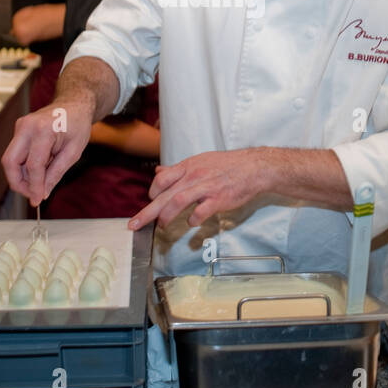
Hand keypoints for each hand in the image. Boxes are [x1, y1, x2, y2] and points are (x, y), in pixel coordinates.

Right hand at [0, 97, 93, 204]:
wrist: (74, 104)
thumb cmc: (77, 124)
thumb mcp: (74, 152)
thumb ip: (56, 173)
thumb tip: (42, 193)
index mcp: (43, 130)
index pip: (33, 165)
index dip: (33, 186)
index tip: (37, 200)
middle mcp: (26, 126)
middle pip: (10, 162)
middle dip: (17, 183)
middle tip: (32, 194)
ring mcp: (20, 126)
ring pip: (10, 159)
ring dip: (21, 175)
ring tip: (40, 180)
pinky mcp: (19, 130)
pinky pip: (15, 153)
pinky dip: (23, 166)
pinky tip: (38, 169)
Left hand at [129, 148, 267, 230]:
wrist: (253, 167)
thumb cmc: (226, 165)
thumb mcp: (199, 161)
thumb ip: (178, 170)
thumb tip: (159, 171)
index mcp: (188, 167)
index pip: (161, 179)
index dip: (152, 193)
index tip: (151, 202)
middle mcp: (193, 176)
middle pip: (164, 194)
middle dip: (147, 212)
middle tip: (134, 225)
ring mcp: (206, 187)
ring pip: (178, 201)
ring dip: (166, 216)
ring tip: (161, 226)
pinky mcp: (218, 199)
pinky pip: (201, 211)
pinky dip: (193, 219)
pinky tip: (191, 223)